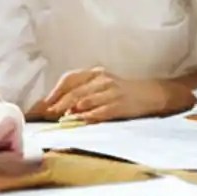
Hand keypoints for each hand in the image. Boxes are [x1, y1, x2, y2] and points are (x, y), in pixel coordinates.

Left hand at [33, 68, 180, 122]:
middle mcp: (102, 79)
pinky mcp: (121, 104)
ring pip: (86, 101)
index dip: (55, 92)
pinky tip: (81, 121)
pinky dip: (89, 117)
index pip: (70, 79)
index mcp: (95, 73)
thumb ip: (82, 92)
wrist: (152, 94)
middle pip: (75, 91)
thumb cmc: (122, 92)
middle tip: (48, 116)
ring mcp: (112, 92)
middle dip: (59, 105)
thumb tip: (57, 106)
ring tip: (60, 119)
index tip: (44, 105)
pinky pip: (102, 111)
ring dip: (71, 111)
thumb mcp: (102, 86)